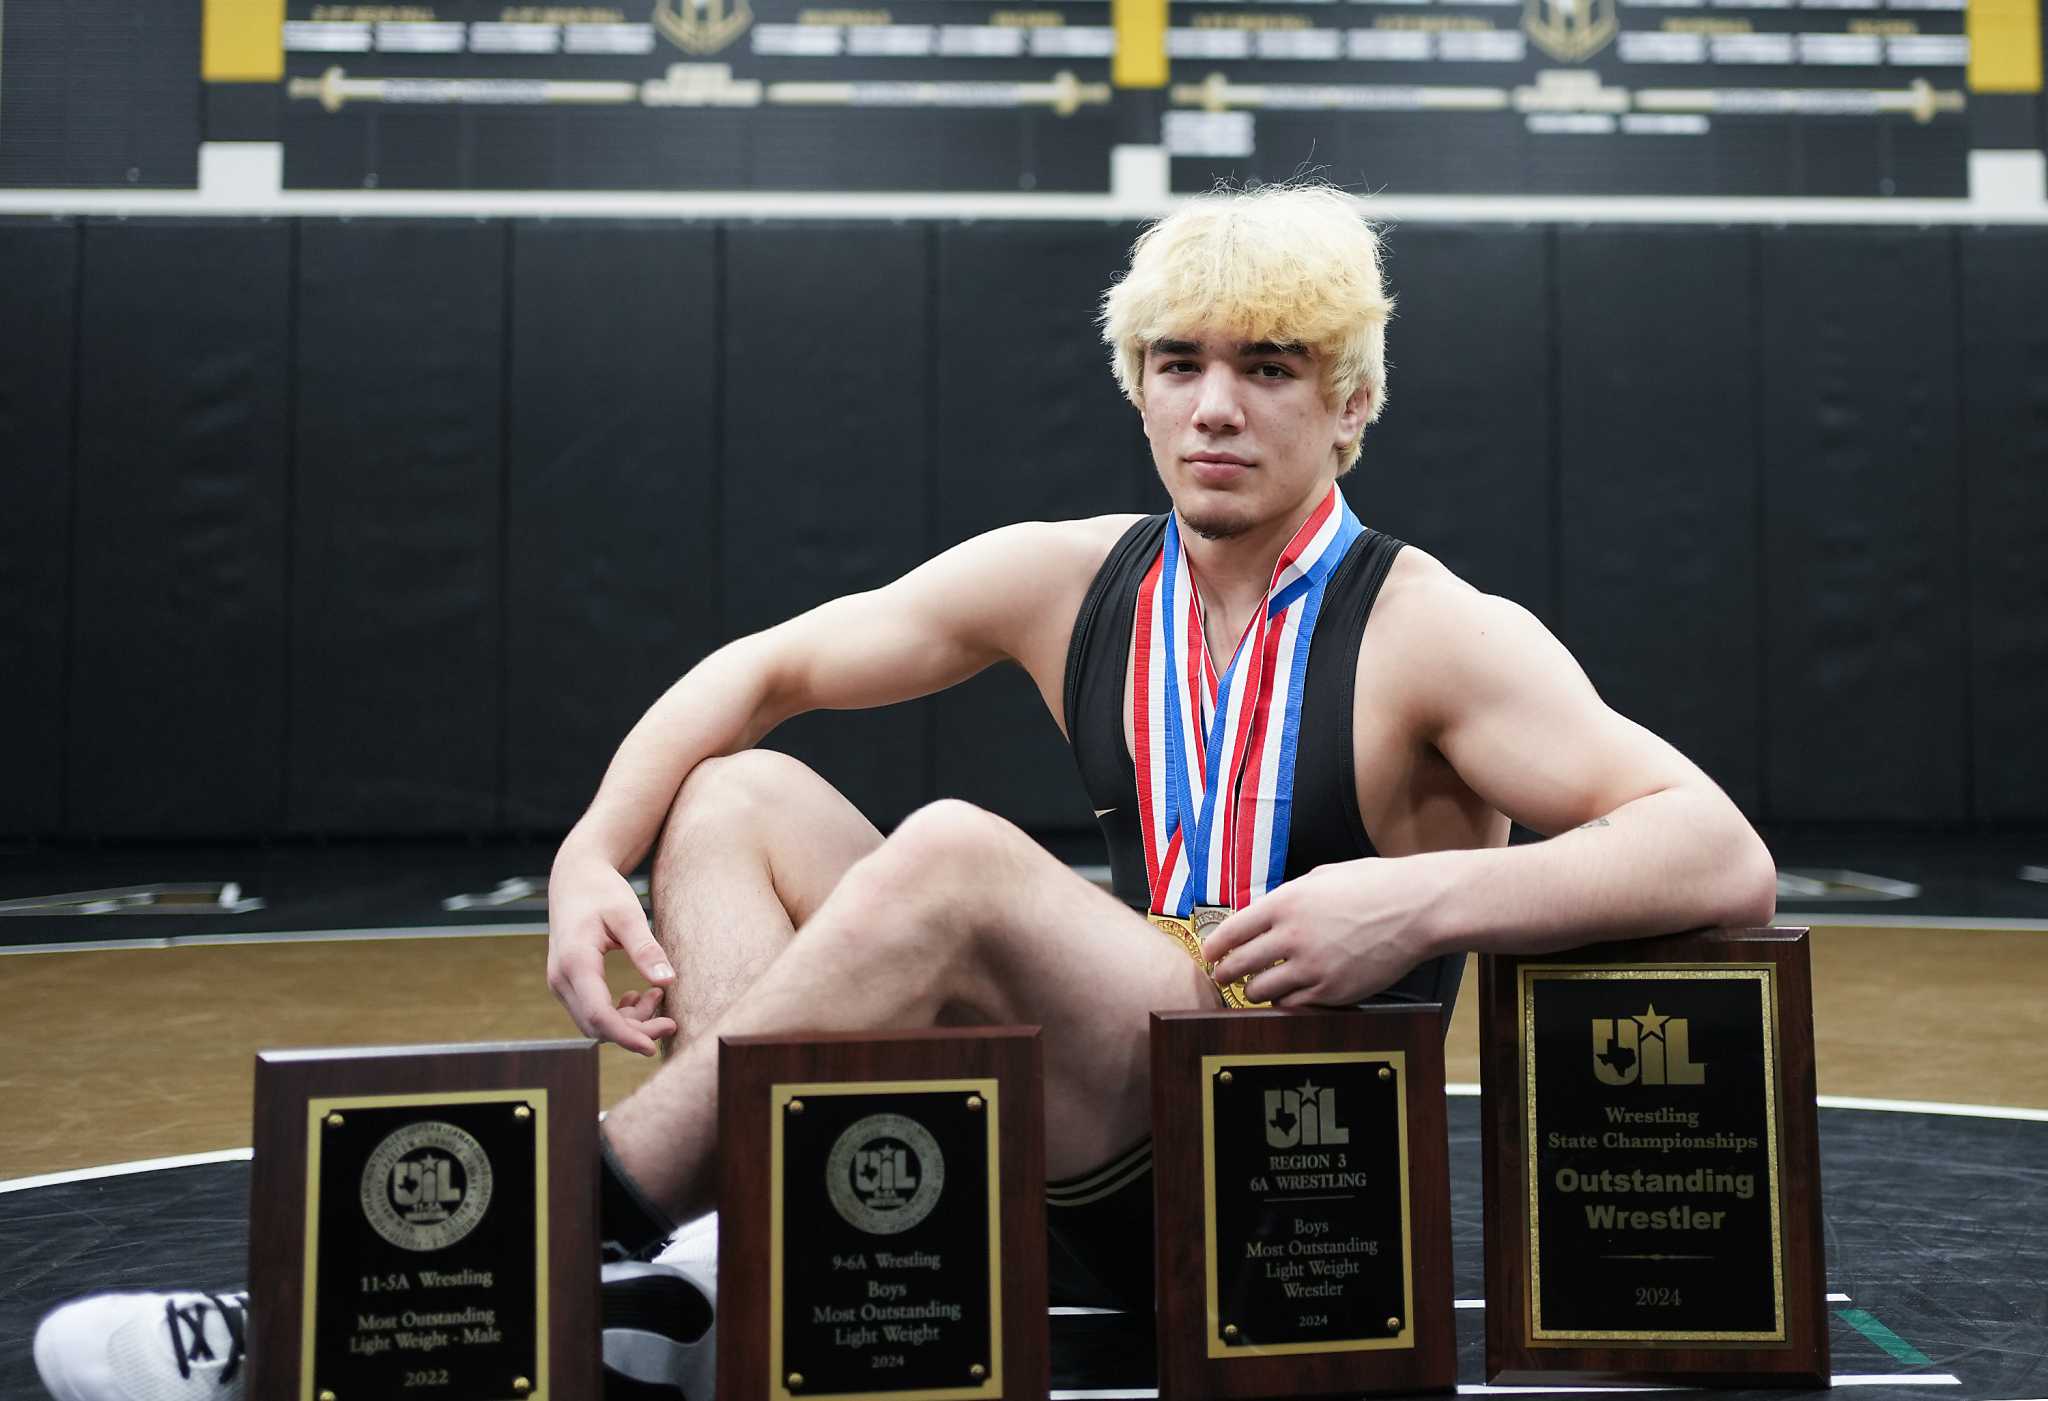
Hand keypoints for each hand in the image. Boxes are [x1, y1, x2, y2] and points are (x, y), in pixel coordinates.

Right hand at [546, 852, 678, 1054]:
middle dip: (634, 1031)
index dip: (625, 1036)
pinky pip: (592, 1011)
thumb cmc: (601, 891)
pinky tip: (639, 995)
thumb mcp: (628, 914)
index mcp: (575, 962)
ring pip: (594, 1022)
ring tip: (657, 996)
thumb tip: (669, 981)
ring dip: (628, 1021)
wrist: (574, 879)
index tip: (652, 1047)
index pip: (598, 1015)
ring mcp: (561, 983)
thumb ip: (646, 949)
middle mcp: (561, 978)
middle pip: (597, 1025)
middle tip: (670, 1022)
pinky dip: (617, 1012)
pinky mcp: (568, 983)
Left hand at [1200, 858, 1443, 1006]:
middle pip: (1237, 966)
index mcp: (1285, 903)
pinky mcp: (1332, 991)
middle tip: (1223, 976)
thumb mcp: (1322, 877)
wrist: (1416, 908)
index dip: (1213, 947)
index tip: (1209, 954)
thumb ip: (1289, 896)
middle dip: (1224, 974)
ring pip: (1260, 991)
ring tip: (1256, 987)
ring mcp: (1312, 967)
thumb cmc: (1373, 886)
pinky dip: (1284, 1003)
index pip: (1230, 932)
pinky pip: (1292, 1005)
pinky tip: (1287, 995)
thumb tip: (1264, 913)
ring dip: (1253, 991)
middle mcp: (1292, 936)